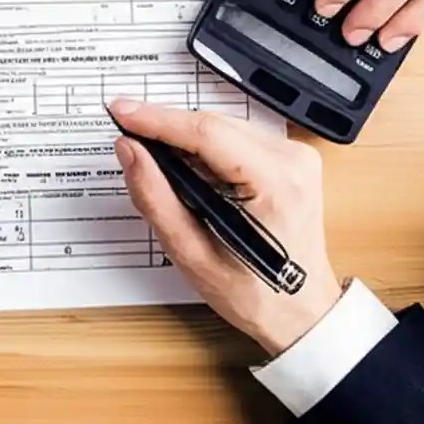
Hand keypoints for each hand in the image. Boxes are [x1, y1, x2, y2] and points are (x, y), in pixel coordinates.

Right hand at [109, 99, 341, 354]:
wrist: (301, 311)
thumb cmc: (256, 294)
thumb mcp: (193, 254)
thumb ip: (156, 198)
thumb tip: (130, 151)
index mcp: (275, 184)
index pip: (206, 132)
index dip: (157, 119)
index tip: (122, 112)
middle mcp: (293, 161)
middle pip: (214, 124)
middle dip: (167, 128)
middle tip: (128, 139)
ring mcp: (296, 157)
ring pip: (223, 127)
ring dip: (186, 139)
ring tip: (157, 163)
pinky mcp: (290, 159)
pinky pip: (237, 138)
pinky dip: (206, 149)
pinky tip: (189, 171)